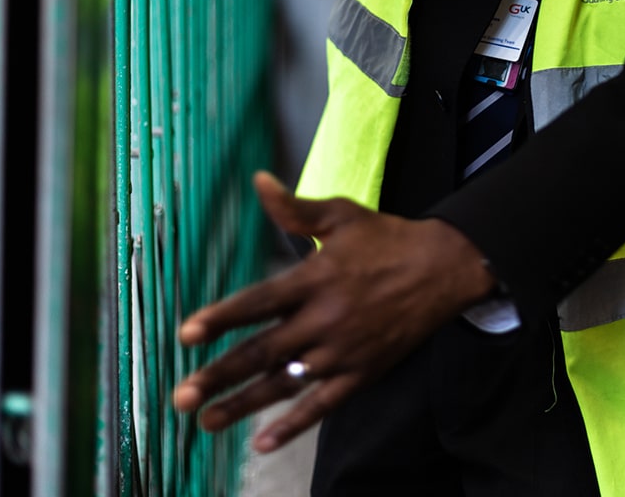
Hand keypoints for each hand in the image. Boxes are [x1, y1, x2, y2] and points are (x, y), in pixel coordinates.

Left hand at [172, 171, 495, 452]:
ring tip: (206, 422)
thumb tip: (258, 180)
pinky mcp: (362, 372)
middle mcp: (325, 319)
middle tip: (181, 396)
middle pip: (263, 352)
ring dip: (243, 405)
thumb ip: (294, 208)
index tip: (187, 335)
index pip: (259, 303)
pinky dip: (294, 426)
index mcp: (316, 279)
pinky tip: (263, 443)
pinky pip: (324, 405)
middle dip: (219, 375)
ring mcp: (344, 351)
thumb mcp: (341, 215)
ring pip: (286, 383)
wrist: (443, 269)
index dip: (221, 318)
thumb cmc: (388, 238)